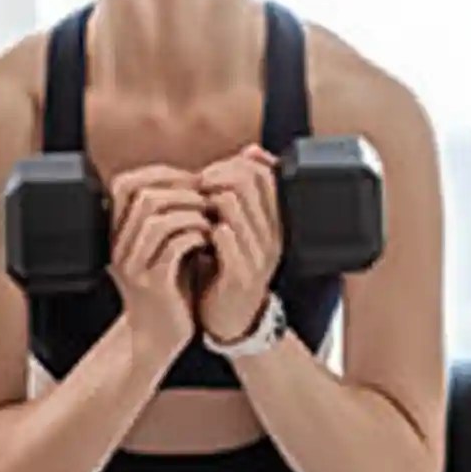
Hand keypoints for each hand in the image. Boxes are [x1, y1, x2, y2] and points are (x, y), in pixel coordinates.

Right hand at [106, 164, 213, 356]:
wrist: (157, 338)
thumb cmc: (168, 289)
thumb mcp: (165, 247)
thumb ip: (171, 216)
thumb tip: (195, 180)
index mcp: (120, 232)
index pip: (126, 183)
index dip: (162, 174)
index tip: (193, 181)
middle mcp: (120, 245)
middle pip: (144, 196)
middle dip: (183, 191)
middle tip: (207, 199)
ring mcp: (134, 265)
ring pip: (158, 220)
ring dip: (191, 213)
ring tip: (209, 219)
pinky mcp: (152, 284)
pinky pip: (173, 247)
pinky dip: (196, 236)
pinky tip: (207, 240)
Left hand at [195, 144, 282, 344]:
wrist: (232, 321)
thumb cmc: (230, 267)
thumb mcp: (242, 226)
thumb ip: (245, 192)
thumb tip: (253, 151)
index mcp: (277, 220)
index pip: (263, 171)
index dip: (232, 164)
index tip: (209, 177)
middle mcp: (273, 234)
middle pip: (247, 179)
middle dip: (215, 177)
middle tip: (196, 191)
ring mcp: (259, 254)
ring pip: (231, 202)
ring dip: (203, 201)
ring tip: (193, 213)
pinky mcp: (240, 273)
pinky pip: (222, 235)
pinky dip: (201, 229)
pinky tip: (193, 236)